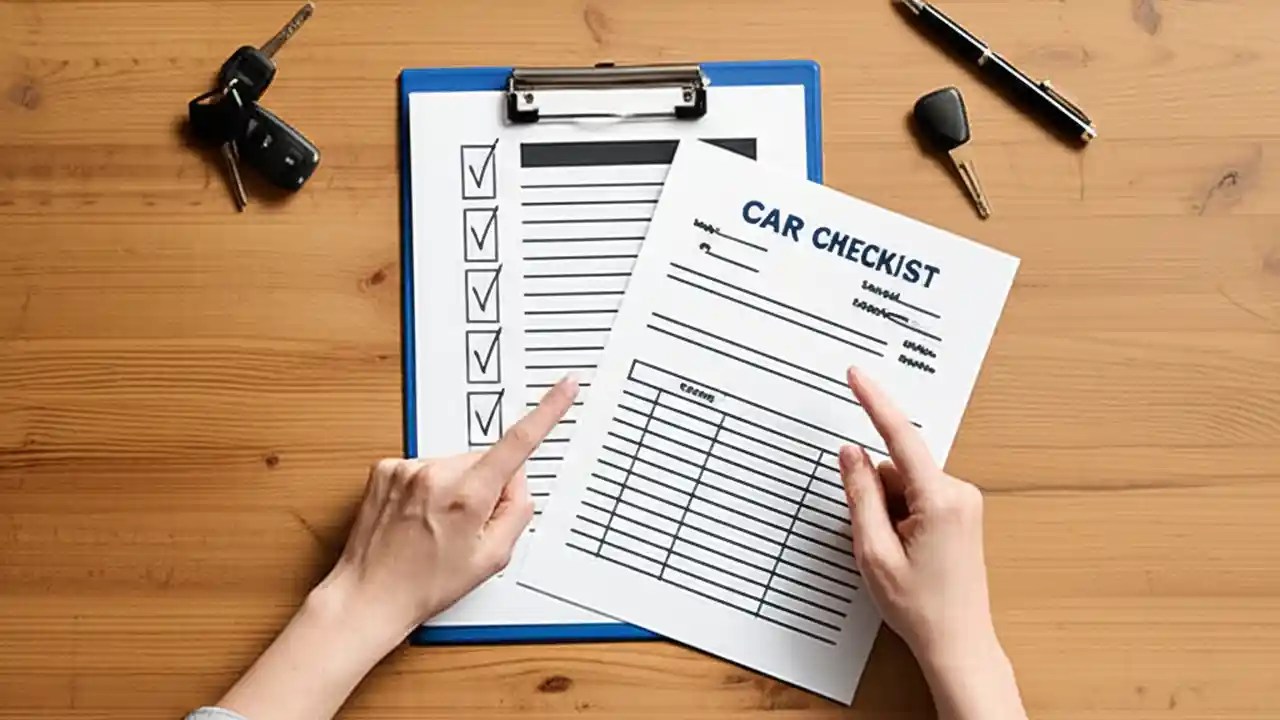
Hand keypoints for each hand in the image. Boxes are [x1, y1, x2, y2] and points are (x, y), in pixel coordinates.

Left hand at [318, 376, 579, 641]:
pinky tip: (416, 518)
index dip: (548, 410)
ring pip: (453, 465)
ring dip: (453, 489)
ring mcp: (407, 469)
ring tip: (435, 527)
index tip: (565, 386)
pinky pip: (424, 469)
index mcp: (467, 497)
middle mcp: (435, 474)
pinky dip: (427, 489)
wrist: (368, 595)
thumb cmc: (425, 585)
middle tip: (467, 528)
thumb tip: (517, 481)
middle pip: (484, 461)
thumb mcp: (491, 559)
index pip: (518, 442)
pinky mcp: (385, 469)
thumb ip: (517, 512)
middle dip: (486, 486)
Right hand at [840, 367, 1024, 719]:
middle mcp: (958, 493)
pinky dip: (900, 518)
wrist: (958, 643)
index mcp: (940, 500)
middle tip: (877, 545)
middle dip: (875, 498)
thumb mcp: (874, 552)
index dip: (875, 402)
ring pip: (903, 485)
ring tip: (896, 556)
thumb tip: (851, 453)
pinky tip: (906, 553)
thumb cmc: (919, 607)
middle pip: (896, 469)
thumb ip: (859, 496)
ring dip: (887, 512)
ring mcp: (963, 502)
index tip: (857, 375)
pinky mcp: (960, 512)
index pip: (900, 438)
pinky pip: (916, 497)